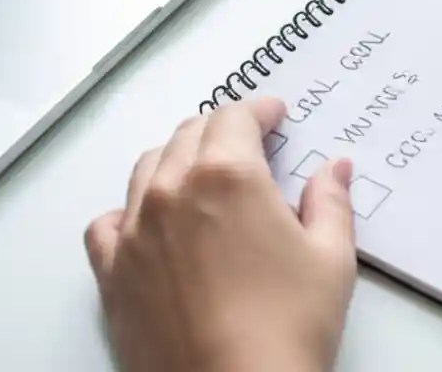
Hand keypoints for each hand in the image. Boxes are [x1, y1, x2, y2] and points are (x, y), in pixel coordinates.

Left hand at [85, 99, 356, 371]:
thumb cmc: (287, 329)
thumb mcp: (331, 259)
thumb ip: (330, 201)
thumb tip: (334, 168)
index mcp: (227, 175)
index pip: (236, 117)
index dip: (259, 111)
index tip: (272, 116)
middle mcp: (172, 191)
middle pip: (190, 134)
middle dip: (221, 131)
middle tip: (246, 145)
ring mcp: (135, 231)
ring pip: (148, 168)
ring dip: (177, 160)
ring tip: (201, 178)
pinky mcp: (112, 272)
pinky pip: (107, 222)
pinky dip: (129, 212)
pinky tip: (149, 224)